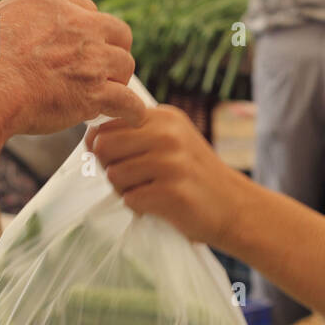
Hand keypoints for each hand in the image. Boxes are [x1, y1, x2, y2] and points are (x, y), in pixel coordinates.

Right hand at [0, 0, 144, 136]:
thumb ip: (25, 19)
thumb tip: (27, 28)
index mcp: (51, 2)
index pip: (87, 8)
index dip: (90, 30)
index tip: (88, 42)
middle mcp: (77, 24)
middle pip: (117, 32)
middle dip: (114, 49)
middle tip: (107, 65)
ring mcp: (90, 57)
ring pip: (125, 64)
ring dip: (119, 79)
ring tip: (112, 92)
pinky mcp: (95, 91)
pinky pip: (127, 100)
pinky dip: (132, 111)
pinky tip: (131, 115)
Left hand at [87, 105, 245, 244]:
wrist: (235, 207)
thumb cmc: (194, 176)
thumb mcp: (172, 141)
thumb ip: (135, 134)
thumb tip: (89, 139)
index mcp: (164, 116)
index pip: (106, 126)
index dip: (108, 149)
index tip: (130, 161)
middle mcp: (168, 134)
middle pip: (104, 148)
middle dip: (112, 169)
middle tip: (138, 180)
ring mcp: (171, 162)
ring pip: (114, 175)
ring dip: (127, 190)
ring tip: (154, 192)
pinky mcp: (173, 191)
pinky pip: (130, 199)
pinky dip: (141, 207)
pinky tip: (163, 205)